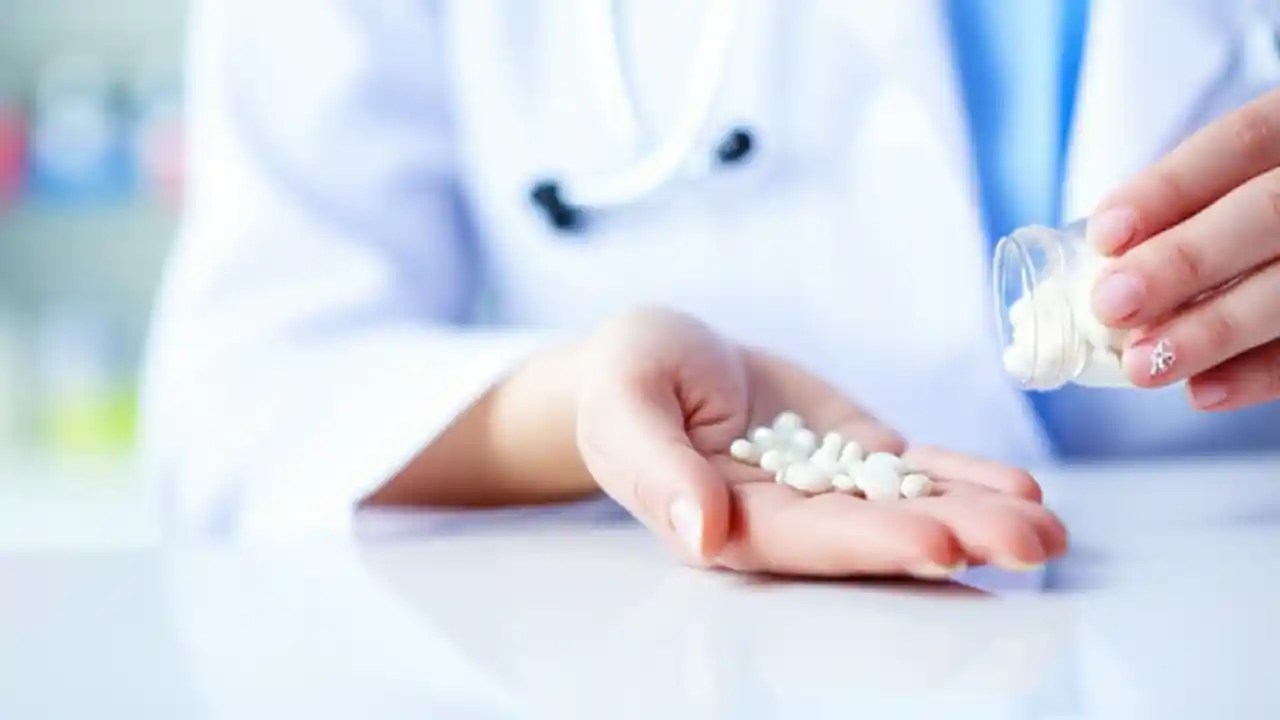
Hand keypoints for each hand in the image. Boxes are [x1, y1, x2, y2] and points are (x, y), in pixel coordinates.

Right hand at [576, 308, 1067, 577]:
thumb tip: (702, 532)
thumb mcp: (627, 407)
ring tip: (1048, 528)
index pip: (803, 540)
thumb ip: (659, 469)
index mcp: (723, 521)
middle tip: (1028, 543)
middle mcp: (785, 518)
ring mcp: (826, 487)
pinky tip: (1019, 488)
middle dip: (952, 536)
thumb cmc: (626, 379)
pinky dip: (964, 476)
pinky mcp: (853, 453)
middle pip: (873, 532)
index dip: (870, 541)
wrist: (654, 357)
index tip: (937, 541)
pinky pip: (913, 469)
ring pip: (905, 503)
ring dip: (978, 516)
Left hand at [1087, 89, 1279, 409]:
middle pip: (1268, 212)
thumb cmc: (1258, 212)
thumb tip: (1103, 263)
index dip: (1171, 188)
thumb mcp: (1238, 183)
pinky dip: (1262, 373)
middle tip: (1111, 303)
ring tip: (1143, 364)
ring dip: (1216, 329)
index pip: (1242, 141)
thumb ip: (1192, 208)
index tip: (1105, 234)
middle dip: (1185, 260)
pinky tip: (1203, 392)